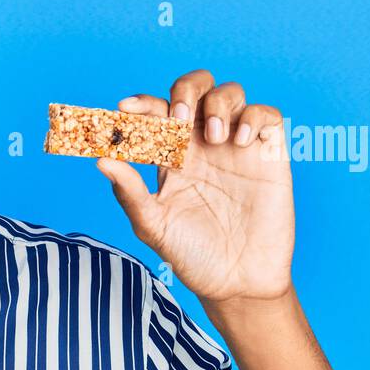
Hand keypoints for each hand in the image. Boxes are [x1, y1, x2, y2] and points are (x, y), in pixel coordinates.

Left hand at [97, 69, 294, 305]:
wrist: (236, 281)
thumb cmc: (191, 255)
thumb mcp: (153, 225)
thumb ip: (129, 192)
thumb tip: (101, 160)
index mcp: (171, 156)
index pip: (155, 114)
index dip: (140, 104)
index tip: (125, 109)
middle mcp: (202, 144)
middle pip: (195, 88)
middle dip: (185, 90)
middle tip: (179, 116)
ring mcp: (236, 147)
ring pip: (230, 94)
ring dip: (218, 103)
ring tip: (214, 138)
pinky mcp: (268, 155)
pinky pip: (266, 115)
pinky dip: (253, 116)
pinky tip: (239, 141)